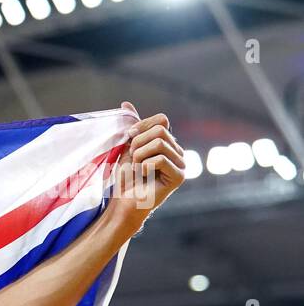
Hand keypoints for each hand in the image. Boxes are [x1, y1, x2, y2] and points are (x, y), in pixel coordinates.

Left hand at [108, 101, 185, 235]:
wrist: (123, 201)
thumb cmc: (125, 176)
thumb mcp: (127, 146)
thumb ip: (131, 126)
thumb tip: (126, 104)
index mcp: (168, 142)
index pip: (162, 119)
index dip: (142, 126)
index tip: (129, 138)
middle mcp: (179, 151)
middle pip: (160, 130)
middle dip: (138, 143)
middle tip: (132, 158)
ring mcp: (181, 164)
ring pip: (159, 143)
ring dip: (140, 155)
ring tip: (137, 168)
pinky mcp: (179, 176)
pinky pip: (160, 159)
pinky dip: (145, 166)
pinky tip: (144, 176)